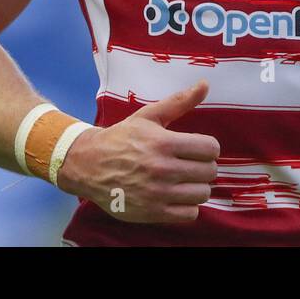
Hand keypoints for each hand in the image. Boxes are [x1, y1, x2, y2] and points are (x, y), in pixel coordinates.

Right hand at [56, 79, 220, 223]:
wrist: (88, 165)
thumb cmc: (122, 138)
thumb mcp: (148, 116)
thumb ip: (179, 102)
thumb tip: (205, 84)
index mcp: (164, 143)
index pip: (211, 148)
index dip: (208, 147)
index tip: (198, 148)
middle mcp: (162, 169)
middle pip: (209, 172)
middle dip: (204, 166)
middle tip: (190, 164)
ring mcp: (158, 193)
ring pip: (202, 194)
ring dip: (197, 187)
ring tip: (184, 180)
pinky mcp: (153, 213)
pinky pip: (189, 214)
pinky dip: (188, 206)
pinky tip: (177, 196)